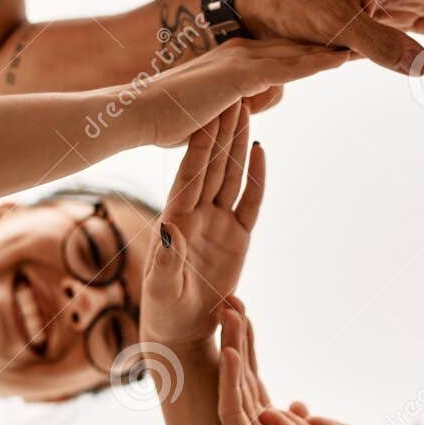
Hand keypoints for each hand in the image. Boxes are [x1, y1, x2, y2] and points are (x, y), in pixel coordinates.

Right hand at [141, 38, 348, 147]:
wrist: (140, 114)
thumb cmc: (169, 119)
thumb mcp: (213, 110)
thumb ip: (237, 104)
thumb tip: (251, 104)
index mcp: (235, 57)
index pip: (283, 52)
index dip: (313, 50)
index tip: (342, 48)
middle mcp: (241, 51)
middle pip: (297, 46)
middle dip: (329, 43)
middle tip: (364, 36)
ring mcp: (242, 60)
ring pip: (298, 53)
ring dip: (331, 50)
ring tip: (363, 45)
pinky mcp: (241, 74)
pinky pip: (288, 68)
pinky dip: (316, 63)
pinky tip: (340, 61)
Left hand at [142, 105, 261, 346]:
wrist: (181, 328)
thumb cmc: (164, 309)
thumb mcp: (161, 288)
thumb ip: (167, 259)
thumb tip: (168, 231)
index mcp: (175, 220)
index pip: (191, 176)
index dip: (200, 147)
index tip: (208, 116)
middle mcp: (197, 214)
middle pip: (213, 166)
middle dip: (222, 131)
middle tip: (233, 95)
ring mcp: (218, 222)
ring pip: (231, 175)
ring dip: (238, 144)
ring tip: (247, 110)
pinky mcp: (237, 236)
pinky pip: (250, 201)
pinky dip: (257, 177)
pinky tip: (262, 150)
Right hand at [217, 301, 357, 424]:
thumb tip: (296, 402)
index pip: (251, 380)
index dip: (245, 346)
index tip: (242, 312)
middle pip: (237, 376)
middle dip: (233, 337)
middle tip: (227, 297)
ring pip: (232, 386)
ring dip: (231, 347)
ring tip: (228, 310)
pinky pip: (234, 411)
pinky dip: (232, 380)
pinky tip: (232, 352)